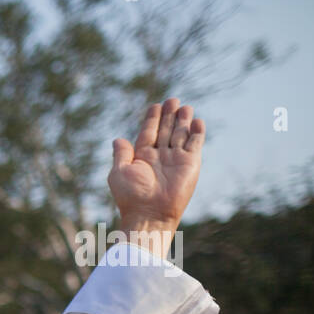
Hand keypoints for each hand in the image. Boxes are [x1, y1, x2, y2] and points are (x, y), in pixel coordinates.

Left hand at [108, 97, 204, 234]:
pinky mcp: (190, 163)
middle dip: (169, 115)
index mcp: (142, 157)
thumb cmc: (131, 196)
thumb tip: (117, 139)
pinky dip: (196, 132)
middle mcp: (160, 157)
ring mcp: (176, 159)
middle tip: (172, 100)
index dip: (152, 119)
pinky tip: (196, 121)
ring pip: (180, 134)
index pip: (148, 132)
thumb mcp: (119, 172)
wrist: (149, 213)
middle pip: (165, 130)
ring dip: (182, 120)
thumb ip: (121, 154)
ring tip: (184, 107)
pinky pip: (195, 144)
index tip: (155, 105)